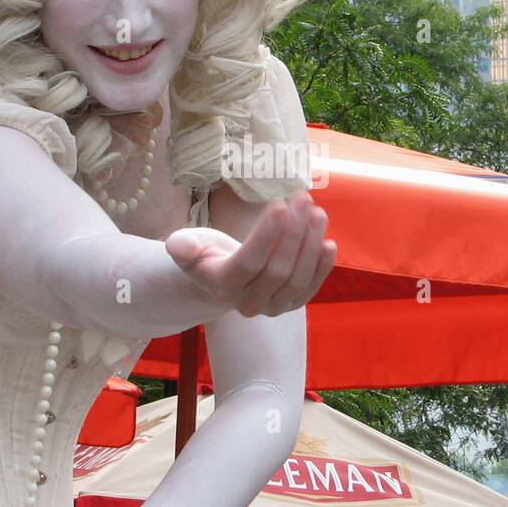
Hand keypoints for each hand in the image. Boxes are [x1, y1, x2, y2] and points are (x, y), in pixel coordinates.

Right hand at [165, 190, 335, 317]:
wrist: (220, 280)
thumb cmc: (204, 254)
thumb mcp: (188, 246)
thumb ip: (183, 246)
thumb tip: (178, 245)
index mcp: (221, 285)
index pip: (249, 262)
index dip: (267, 235)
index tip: (281, 205)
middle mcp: (247, 303)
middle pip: (277, 269)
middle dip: (294, 232)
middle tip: (303, 198)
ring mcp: (272, 308)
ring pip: (297, 279)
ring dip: (310, 244)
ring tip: (317, 213)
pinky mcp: (290, 305)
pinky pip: (310, 288)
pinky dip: (322, 267)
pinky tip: (329, 243)